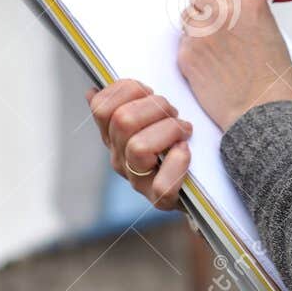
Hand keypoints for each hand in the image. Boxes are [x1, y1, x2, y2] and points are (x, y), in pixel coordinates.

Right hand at [88, 80, 193, 209]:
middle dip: (155, 107)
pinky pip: (162, 185)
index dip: (128, 90)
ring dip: (169, 130)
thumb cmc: (174, 140)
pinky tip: (185, 150)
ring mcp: (137, 181)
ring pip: (138, 147)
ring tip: (183, 130)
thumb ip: (123, 104)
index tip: (148, 92)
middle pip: (122, 121)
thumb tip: (92, 93)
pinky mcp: (160, 200)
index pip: (102, 106)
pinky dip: (177, 163)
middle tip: (173, 112)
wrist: (199, 185)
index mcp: (112, 136)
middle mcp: (120, 159)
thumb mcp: (149, 116)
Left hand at [176, 0, 291, 130]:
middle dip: (203, 4)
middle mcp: (225, 10)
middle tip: (213, 22)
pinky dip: (193, 50)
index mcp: (250, 0)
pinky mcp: (188, 53)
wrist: (262, 111)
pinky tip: (211, 65)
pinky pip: (183, 41)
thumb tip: (223, 0)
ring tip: (216, 49)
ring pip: (187, 15)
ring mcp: (203, 31)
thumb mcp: (268, 28)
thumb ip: (244, 9)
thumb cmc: (271, 76)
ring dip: (196, 27)